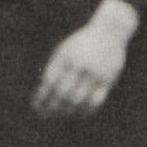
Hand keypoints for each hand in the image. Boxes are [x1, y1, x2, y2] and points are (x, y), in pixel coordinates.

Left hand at [31, 0, 138, 119]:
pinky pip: (95, 102)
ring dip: (67, 111)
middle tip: (46, 115)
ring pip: (78, 100)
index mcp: (66, 56)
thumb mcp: (64, 50)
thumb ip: (54, 69)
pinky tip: (78, 114)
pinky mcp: (108, 80)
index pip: (50, 81)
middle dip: (52, 107)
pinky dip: (85, 111)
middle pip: (63, 93)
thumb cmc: (81, 44)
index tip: (36, 106)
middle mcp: (80, 65)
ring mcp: (95, 73)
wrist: (110, 32)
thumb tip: (44, 94)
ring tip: (60, 115)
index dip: (42, 97)